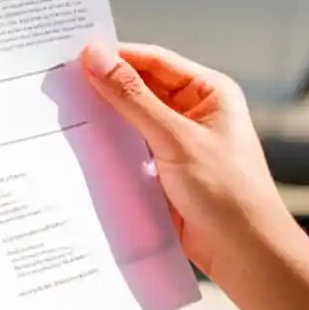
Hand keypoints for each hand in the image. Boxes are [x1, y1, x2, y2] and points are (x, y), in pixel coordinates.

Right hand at [80, 42, 308, 309]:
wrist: (246, 255)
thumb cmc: (229, 193)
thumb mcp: (175, 138)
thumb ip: (132, 97)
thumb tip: (96, 57)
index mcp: (209, 92)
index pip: (154, 60)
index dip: (116, 56)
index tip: (76, 55)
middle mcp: (194, 112)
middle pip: (140, 88)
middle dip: (105, 87)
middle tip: (62, 83)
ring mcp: (178, 142)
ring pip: (131, 119)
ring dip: (104, 118)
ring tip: (65, 113)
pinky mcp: (164, 169)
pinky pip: (130, 148)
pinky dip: (109, 146)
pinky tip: (83, 146)